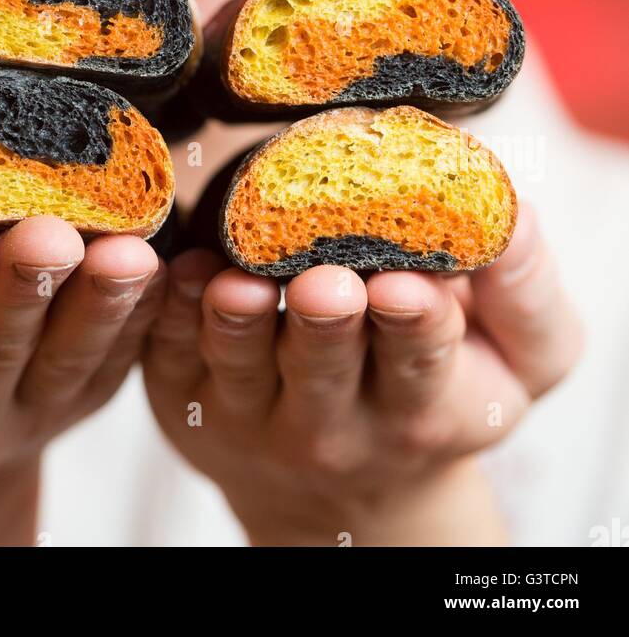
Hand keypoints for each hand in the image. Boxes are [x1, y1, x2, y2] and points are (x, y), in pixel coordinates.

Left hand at [143, 202, 582, 545]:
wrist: (350, 483)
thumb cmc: (443, 388)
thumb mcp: (521, 358)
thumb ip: (526, 292)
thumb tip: (515, 211)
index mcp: (423, 405)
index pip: (420, 363)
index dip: (414, 322)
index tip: (407, 284)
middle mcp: (335, 422)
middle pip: (323, 367)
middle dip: (325, 323)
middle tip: (326, 283)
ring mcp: (252, 412)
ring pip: (239, 365)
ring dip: (234, 323)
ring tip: (236, 285)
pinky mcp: (186, 396)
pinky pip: (168, 355)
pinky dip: (167, 314)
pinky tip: (175, 271)